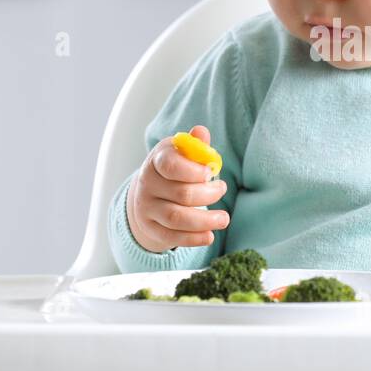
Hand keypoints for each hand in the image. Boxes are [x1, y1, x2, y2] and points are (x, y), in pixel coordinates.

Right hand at [127, 125, 230, 252]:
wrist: (150, 192)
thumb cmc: (175, 169)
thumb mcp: (182, 154)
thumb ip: (195, 146)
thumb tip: (201, 132)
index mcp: (156, 161)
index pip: (170, 165)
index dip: (193, 170)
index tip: (210, 173)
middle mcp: (147, 184)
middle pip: (180, 194)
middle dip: (208, 195)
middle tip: (222, 189)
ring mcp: (147, 208)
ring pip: (176, 218)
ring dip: (204, 221)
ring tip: (224, 219)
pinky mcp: (150, 228)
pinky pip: (171, 237)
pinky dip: (193, 239)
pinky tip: (210, 236)